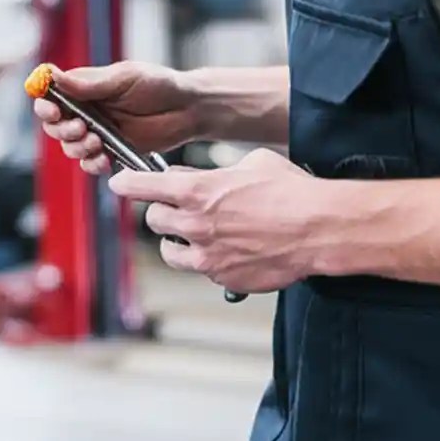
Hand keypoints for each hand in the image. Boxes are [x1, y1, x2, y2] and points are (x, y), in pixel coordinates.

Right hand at [33, 62, 200, 174]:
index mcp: (85, 88)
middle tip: (81, 128)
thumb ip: (89, 83)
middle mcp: (87, 110)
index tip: (53, 110)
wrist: (188, 109)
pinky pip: (90, 164)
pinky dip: (92, 164)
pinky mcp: (111, 152)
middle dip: (62, 130)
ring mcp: (98, 132)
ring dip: (78, 147)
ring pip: (70, 147)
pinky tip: (104, 159)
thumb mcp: (124, 77)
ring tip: (97, 141)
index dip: (46, 106)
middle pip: (54, 126)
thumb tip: (53, 76)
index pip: (51, 97)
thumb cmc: (159, 85)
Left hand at [108, 149, 328, 292]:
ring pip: (168, 250)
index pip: (142, 186)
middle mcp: (194, 224)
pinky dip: (203, 260)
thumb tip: (197, 177)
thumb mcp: (251, 164)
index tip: (120, 183)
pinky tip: (223, 249)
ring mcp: (206, 255)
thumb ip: (214, 172)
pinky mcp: (221, 276)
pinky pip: (198, 269)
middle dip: (160, 211)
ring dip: (175, 240)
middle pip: (152, 219)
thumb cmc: (292, 192)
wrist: (319, 229)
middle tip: (175, 207)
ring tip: (193, 233)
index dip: (126, 183)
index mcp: (197, 191)